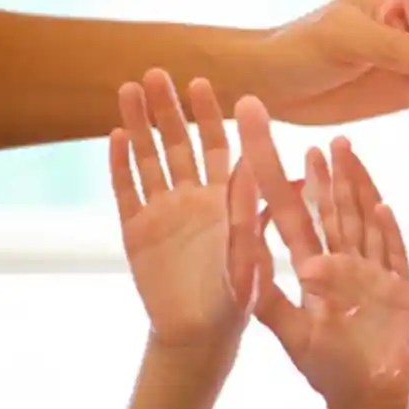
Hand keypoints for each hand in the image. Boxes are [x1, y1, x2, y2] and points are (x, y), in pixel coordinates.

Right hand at [111, 69, 259, 367]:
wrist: (200, 335)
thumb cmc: (238, 297)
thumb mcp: (257, 254)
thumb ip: (263, 215)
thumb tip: (293, 177)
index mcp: (225, 198)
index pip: (217, 146)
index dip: (209, 115)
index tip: (204, 83)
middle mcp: (193, 198)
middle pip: (178, 143)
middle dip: (168, 109)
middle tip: (158, 73)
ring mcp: (162, 211)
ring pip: (148, 158)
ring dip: (139, 124)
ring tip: (128, 90)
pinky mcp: (135, 231)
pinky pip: (126, 190)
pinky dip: (120, 164)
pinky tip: (116, 135)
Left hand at [235, 104, 408, 408]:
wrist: (369, 400)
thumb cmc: (329, 369)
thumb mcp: (292, 335)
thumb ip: (270, 299)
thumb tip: (248, 261)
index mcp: (313, 268)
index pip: (288, 212)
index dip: (272, 176)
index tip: (259, 144)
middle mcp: (343, 263)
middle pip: (331, 209)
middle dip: (324, 172)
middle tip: (314, 134)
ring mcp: (375, 273)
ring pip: (362, 221)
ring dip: (353, 186)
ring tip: (343, 149)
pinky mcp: (402, 291)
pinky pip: (392, 256)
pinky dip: (387, 233)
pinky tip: (383, 207)